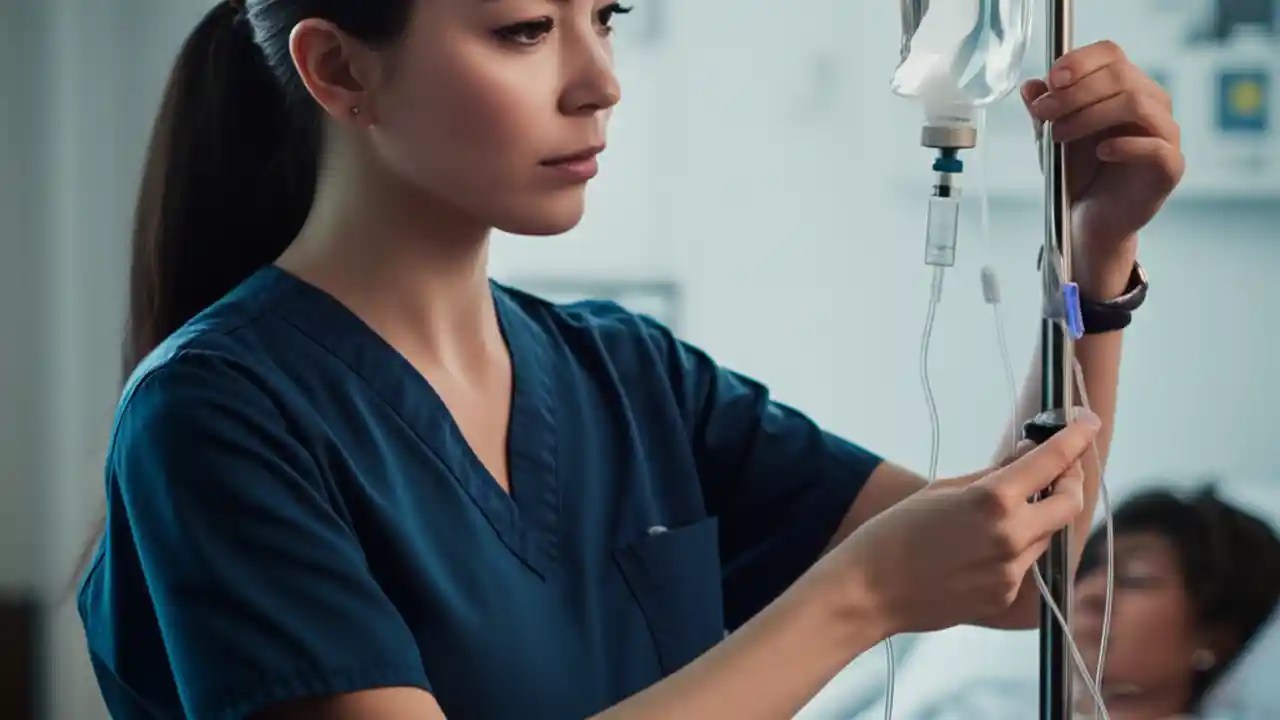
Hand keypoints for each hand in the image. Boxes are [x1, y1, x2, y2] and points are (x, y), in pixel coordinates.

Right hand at [833, 414, 1099, 634]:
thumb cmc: (894, 533)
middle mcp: (1010, 537)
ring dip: (1039, 517)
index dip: (1075, 437)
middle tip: (1060, 469)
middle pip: (1068, 505)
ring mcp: (1011, 572)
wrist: (869, 592)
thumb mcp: (941, 490)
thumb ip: (992, 474)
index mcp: (992, 501)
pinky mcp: (1005, 597)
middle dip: (1071, 482)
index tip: (1086, 422)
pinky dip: (1016, 548)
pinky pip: (1026, 565)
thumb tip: (1026, 455)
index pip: (1051, 462)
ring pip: (1047, 536)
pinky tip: (981, 547)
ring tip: (1005, 511)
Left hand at [1022, 41, 1183, 298]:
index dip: (1080, 61)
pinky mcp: (1169, 167)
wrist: (1088, 220)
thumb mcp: (1051, 136)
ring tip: (1060, 135)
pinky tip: (1100, 153)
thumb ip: (1044, 110)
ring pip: (1137, 103)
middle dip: (1074, 92)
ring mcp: (1164, 134)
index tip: (1051, 80)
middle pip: (1121, 75)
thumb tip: (1031, 86)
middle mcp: (1151, 104)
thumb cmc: (1077, 173)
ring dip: (1091, 114)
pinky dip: (1124, 146)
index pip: (1110, 54)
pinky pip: (1156, 146)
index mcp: (1125, 88)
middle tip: (1044, 114)